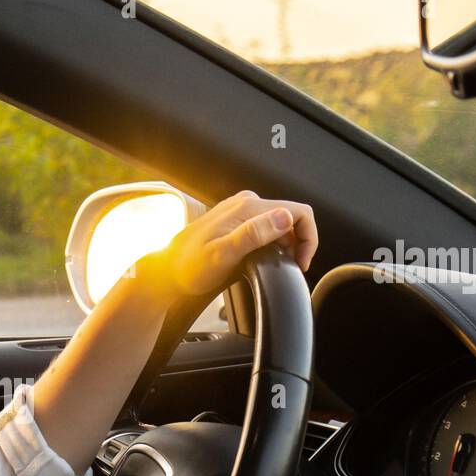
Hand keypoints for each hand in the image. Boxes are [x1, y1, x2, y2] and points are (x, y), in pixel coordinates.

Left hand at [135, 190, 317, 300]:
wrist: (167, 272)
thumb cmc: (189, 267)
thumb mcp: (223, 254)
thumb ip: (254, 234)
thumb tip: (284, 217)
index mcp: (248, 208)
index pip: (298, 211)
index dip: (309, 238)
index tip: (302, 261)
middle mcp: (247, 204)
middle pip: (291, 217)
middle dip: (299, 243)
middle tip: (292, 268)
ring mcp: (241, 212)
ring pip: (280, 223)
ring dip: (286, 245)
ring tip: (276, 266)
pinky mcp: (236, 222)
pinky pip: (266, 228)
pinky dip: (273, 244)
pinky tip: (263, 260)